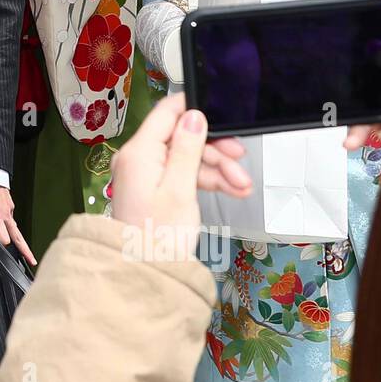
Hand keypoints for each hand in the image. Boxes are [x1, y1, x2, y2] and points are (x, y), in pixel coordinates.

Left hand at [0, 180, 34, 265]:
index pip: (4, 238)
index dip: (2, 246)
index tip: (1, 254)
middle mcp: (5, 215)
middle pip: (19, 237)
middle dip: (25, 250)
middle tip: (32, 262)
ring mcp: (9, 209)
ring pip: (17, 228)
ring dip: (20, 239)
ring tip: (26, 252)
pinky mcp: (10, 204)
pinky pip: (12, 218)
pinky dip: (12, 225)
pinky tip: (9, 230)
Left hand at [110, 94, 250, 256]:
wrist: (145, 272)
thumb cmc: (156, 237)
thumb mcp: (179, 189)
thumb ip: (187, 149)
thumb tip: (193, 116)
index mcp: (139, 152)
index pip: (166, 113)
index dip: (194, 110)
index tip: (221, 115)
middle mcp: (138, 159)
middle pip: (181, 138)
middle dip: (214, 151)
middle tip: (239, 163)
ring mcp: (145, 174)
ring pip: (187, 158)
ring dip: (217, 170)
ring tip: (242, 186)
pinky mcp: (154, 188)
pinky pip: (182, 175)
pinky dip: (206, 181)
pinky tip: (231, 189)